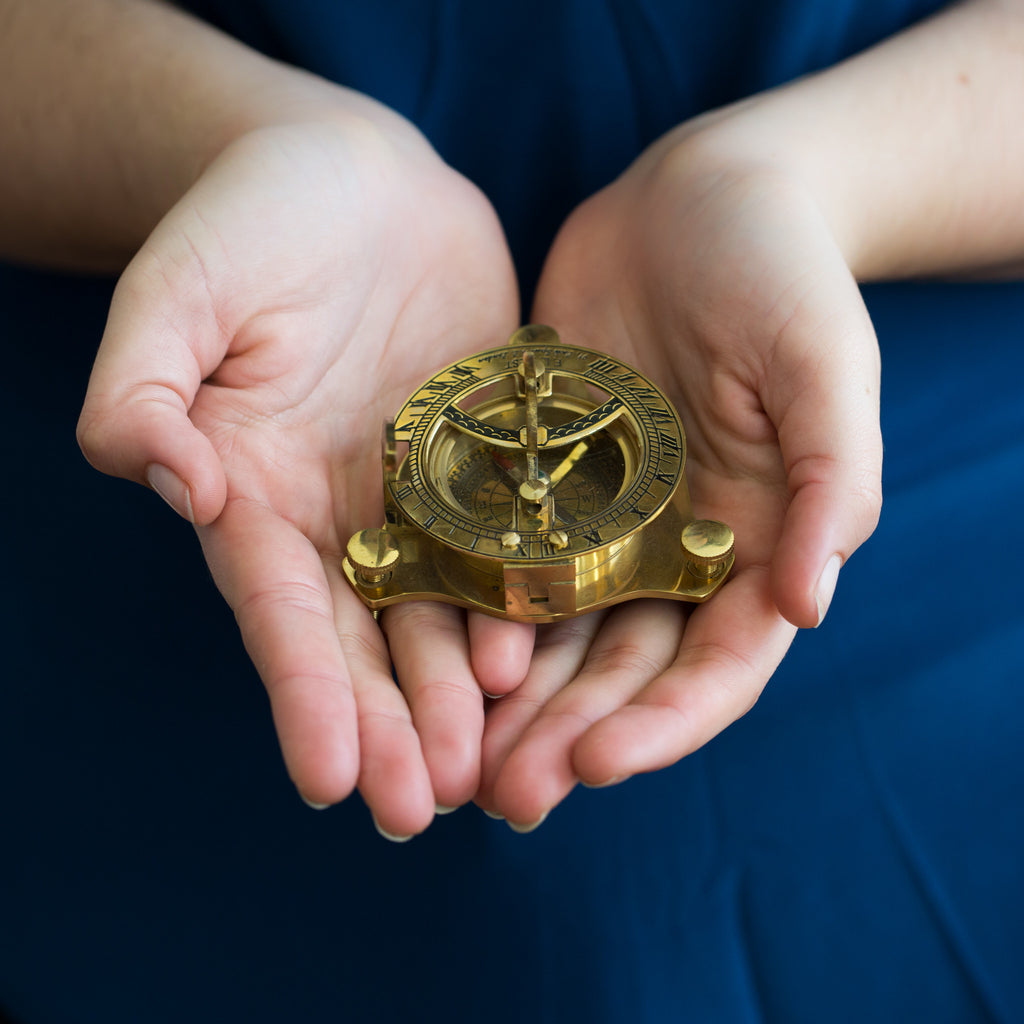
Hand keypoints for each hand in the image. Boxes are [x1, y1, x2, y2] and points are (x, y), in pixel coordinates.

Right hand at [77, 109, 531, 835]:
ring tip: (485, 772)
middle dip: (386, 725)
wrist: (357, 180)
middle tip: (418, 809)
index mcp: (253, 488)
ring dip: (457, 696)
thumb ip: (147, 386)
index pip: (276, 608)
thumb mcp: (181, 288)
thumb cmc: (253, 218)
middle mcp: (335, 515)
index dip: (301, 692)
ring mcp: (414, 498)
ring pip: (437, 614)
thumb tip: (168, 483)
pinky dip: (521, 609)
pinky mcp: (482, 468)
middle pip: (360, 639)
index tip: (326, 778)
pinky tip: (545, 668)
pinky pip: (506, 547)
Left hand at [477, 125, 882, 825]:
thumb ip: (832, 483)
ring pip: (553, 634)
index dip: (661, 724)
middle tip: (503, 796)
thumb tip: (810, 604)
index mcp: (752, 544)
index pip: (713, 665)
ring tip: (453, 759)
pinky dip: (466, 610)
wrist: (699, 198)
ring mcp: (599, 520)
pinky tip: (422, 654)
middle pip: (621, 669)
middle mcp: (672, 550)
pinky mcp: (536, 478)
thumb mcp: (824, 366)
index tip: (595, 765)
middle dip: (567, 735)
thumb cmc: (781, 273)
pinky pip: (498, 555)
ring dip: (508, 703)